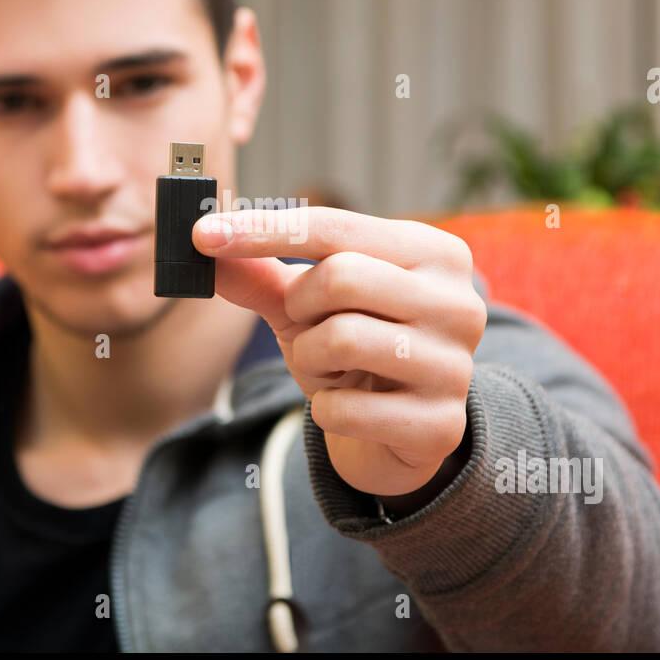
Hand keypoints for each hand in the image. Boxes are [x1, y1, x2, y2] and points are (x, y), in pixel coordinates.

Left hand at [193, 206, 486, 498]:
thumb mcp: (307, 306)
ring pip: (342, 339)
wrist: (400, 433)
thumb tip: (202, 241)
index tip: (201, 234)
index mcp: (434, 253)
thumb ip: (260, 274)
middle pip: (340, 276)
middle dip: (301, 306)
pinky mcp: (440, 425)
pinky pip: (344, 408)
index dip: (262, 229)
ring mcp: (454, 365)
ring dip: (310, 357)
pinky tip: (346, 408)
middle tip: (308, 326)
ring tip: (330, 368)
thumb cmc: (356, 351)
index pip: (335, 226)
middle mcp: (458, 302)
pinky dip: (324, 409)